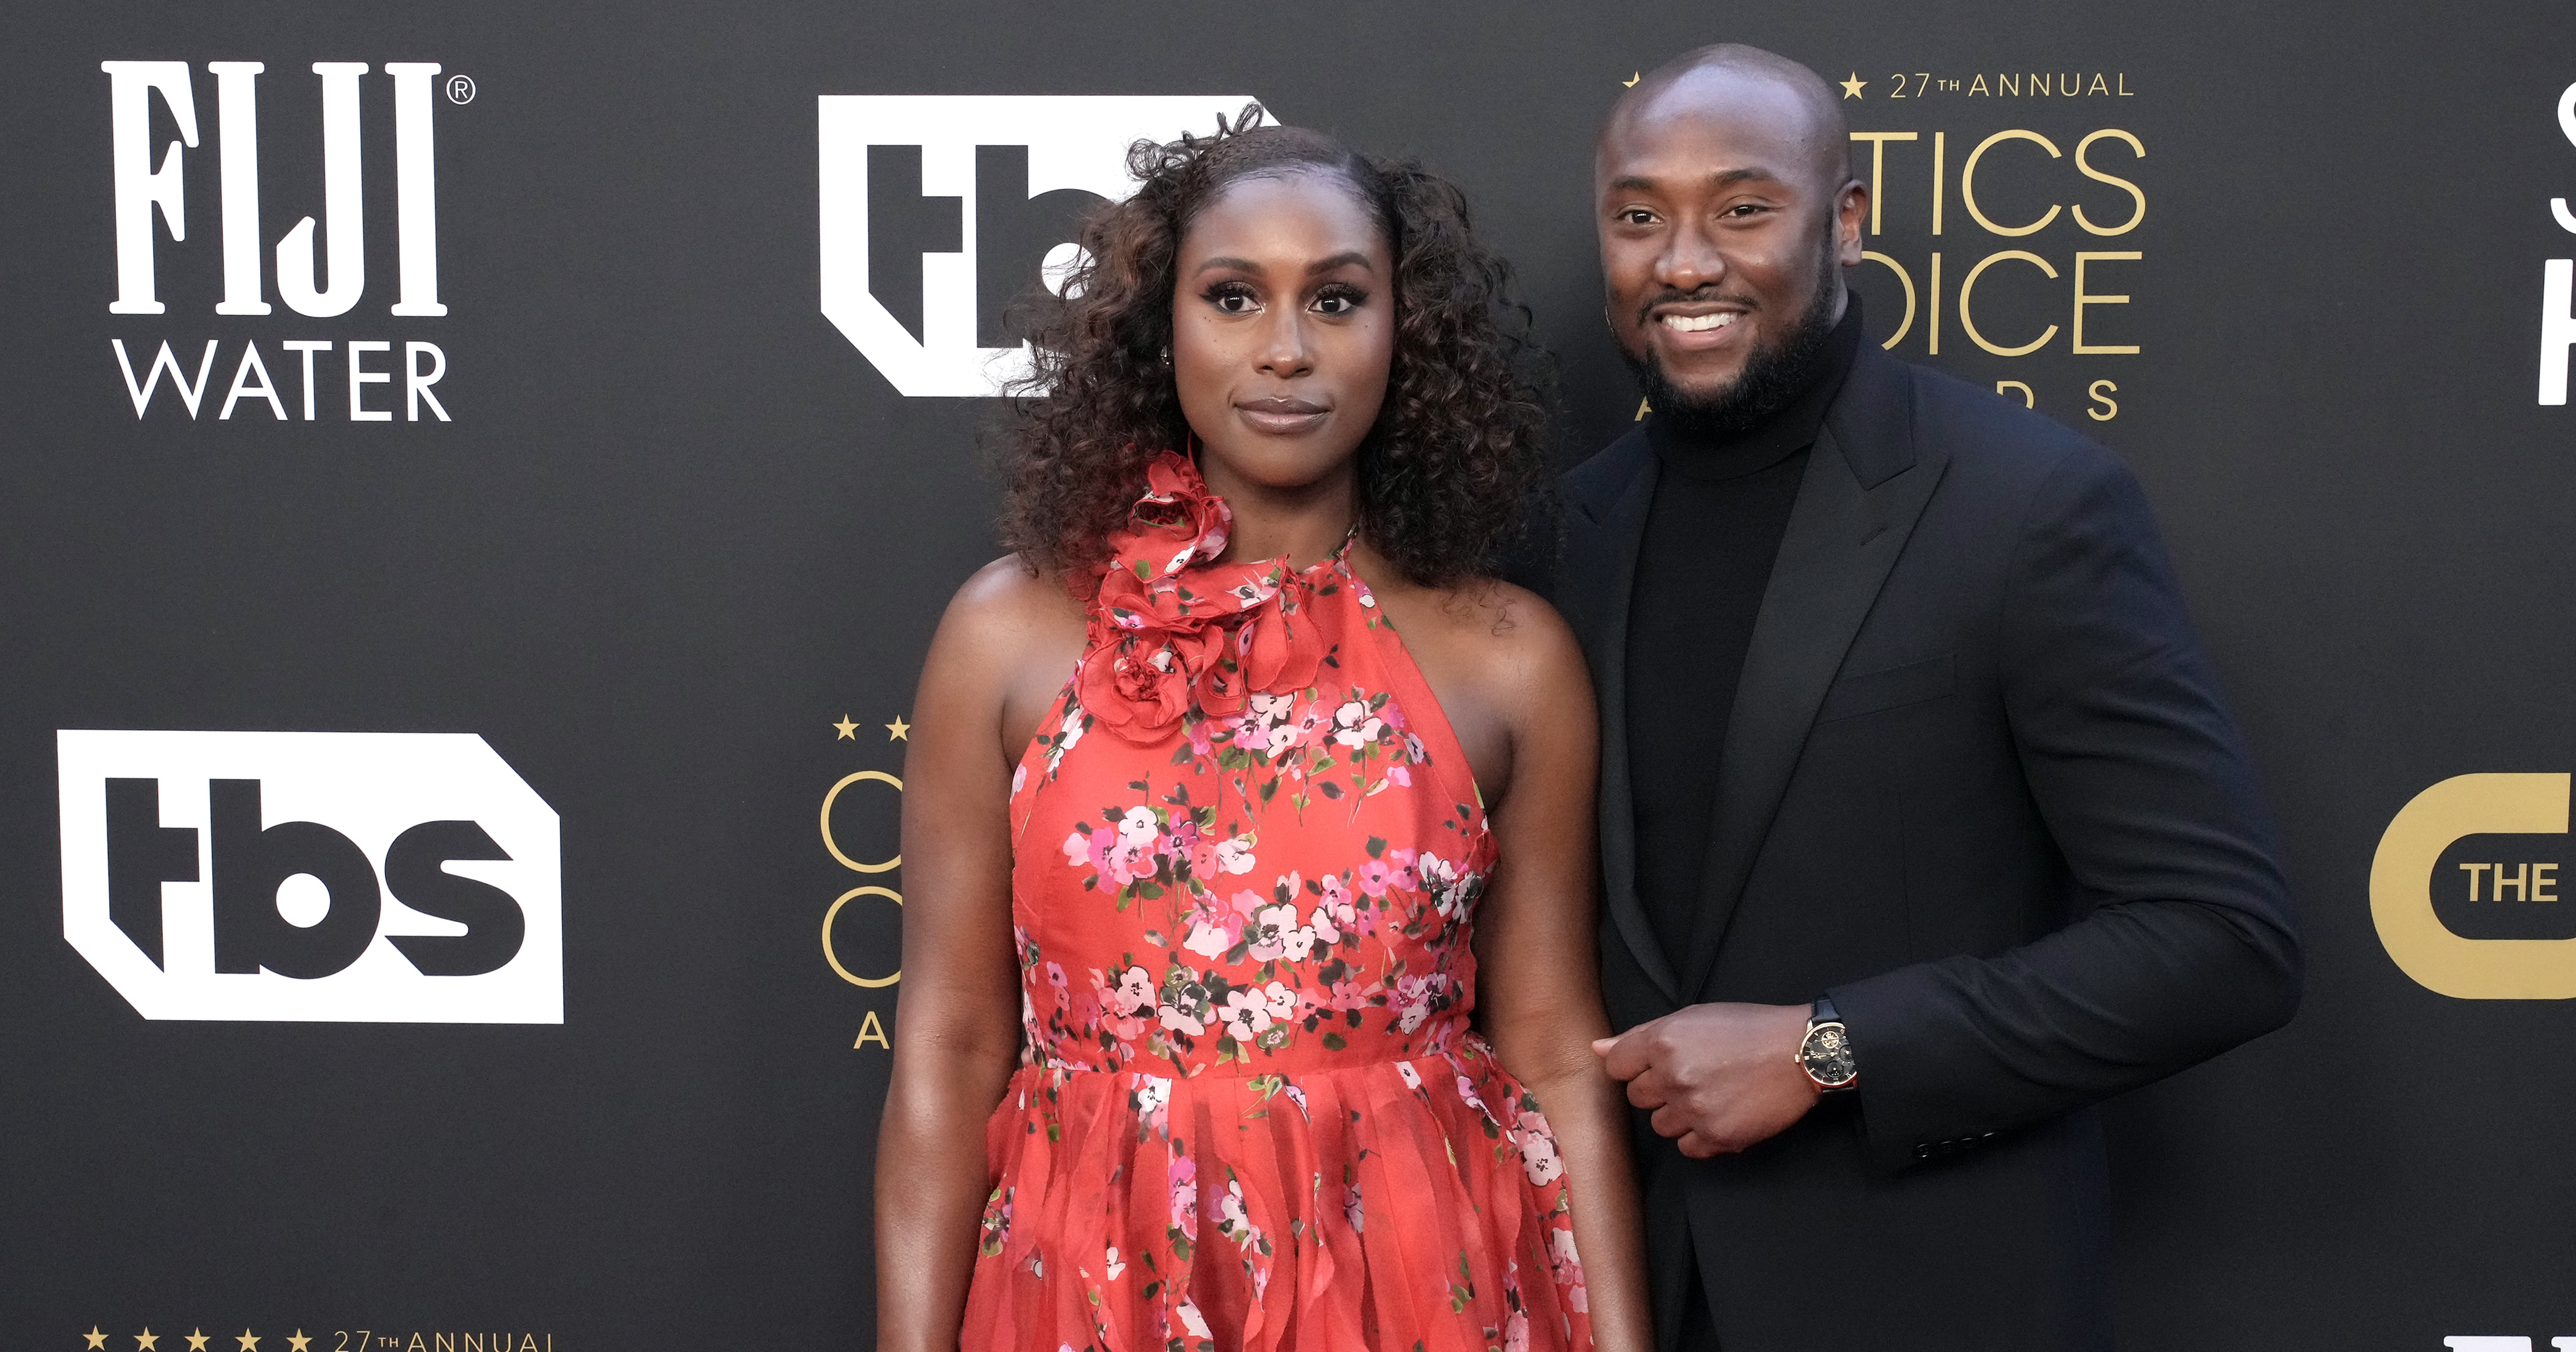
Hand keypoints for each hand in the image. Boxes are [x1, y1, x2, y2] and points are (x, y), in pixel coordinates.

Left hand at [1590, 1002, 1819, 1157]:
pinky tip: (1721, 1114)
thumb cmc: (1749, 1029)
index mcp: (1664, 1041)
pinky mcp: (1718, 1137)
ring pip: (1660, 1126)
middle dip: (1658, 1089)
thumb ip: (1641, 1035)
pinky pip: (1687, 1148)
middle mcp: (1674, 1076)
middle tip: (1692, 1076)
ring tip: (1711, 1094)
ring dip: (1679, 1114)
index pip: (1616, 1066)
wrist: (1802, 1052)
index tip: (1655, 1064)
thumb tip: (1598, 1048)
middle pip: (1637, 1098)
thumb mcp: (1693, 1017)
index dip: (1634, 1065)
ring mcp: (1695, 1110)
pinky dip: (1701, 1137)